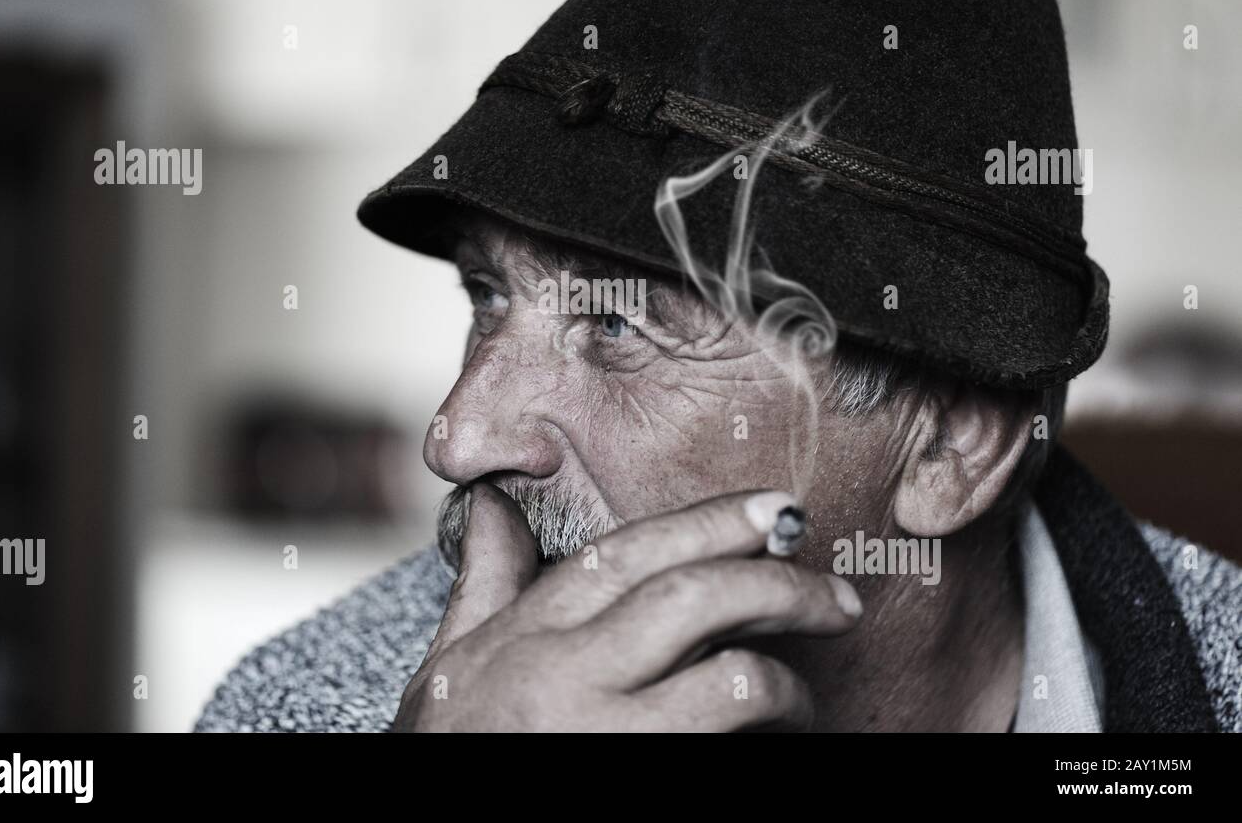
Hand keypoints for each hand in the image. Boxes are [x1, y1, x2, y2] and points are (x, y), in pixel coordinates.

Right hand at [392, 484, 862, 730]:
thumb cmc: (451, 751)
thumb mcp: (452, 662)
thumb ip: (487, 581)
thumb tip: (492, 500)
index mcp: (525, 633)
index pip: (630, 553)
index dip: (712, 522)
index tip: (776, 510)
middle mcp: (562, 676)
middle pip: (690, 599)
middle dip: (776, 585)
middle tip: (835, 595)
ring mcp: (600, 738)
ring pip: (725, 681)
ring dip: (782, 681)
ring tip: (803, 696)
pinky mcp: (635, 785)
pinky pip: (722, 753)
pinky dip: (761, 742)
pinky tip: (775, 744)